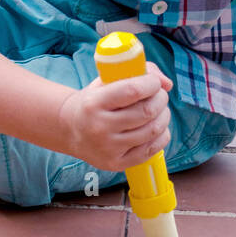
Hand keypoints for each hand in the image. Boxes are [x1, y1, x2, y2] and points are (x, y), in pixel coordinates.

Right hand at [58, 63, 172, 173]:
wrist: (69, 130)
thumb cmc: (93, 101)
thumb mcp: (105, 81)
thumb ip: (136, 72)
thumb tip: (166, 83)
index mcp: (94, 103)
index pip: (132, 90)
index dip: (151, 84)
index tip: (154, 82)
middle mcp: (100, 127)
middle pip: (147, 111)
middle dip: (161, 99)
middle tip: (159, 95)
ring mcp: (108, 148)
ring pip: (152, 130)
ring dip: (164, 116)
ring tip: (159, 110)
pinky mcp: (116, 163)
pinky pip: (151, 149)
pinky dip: (162, 135)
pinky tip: (157, 128)